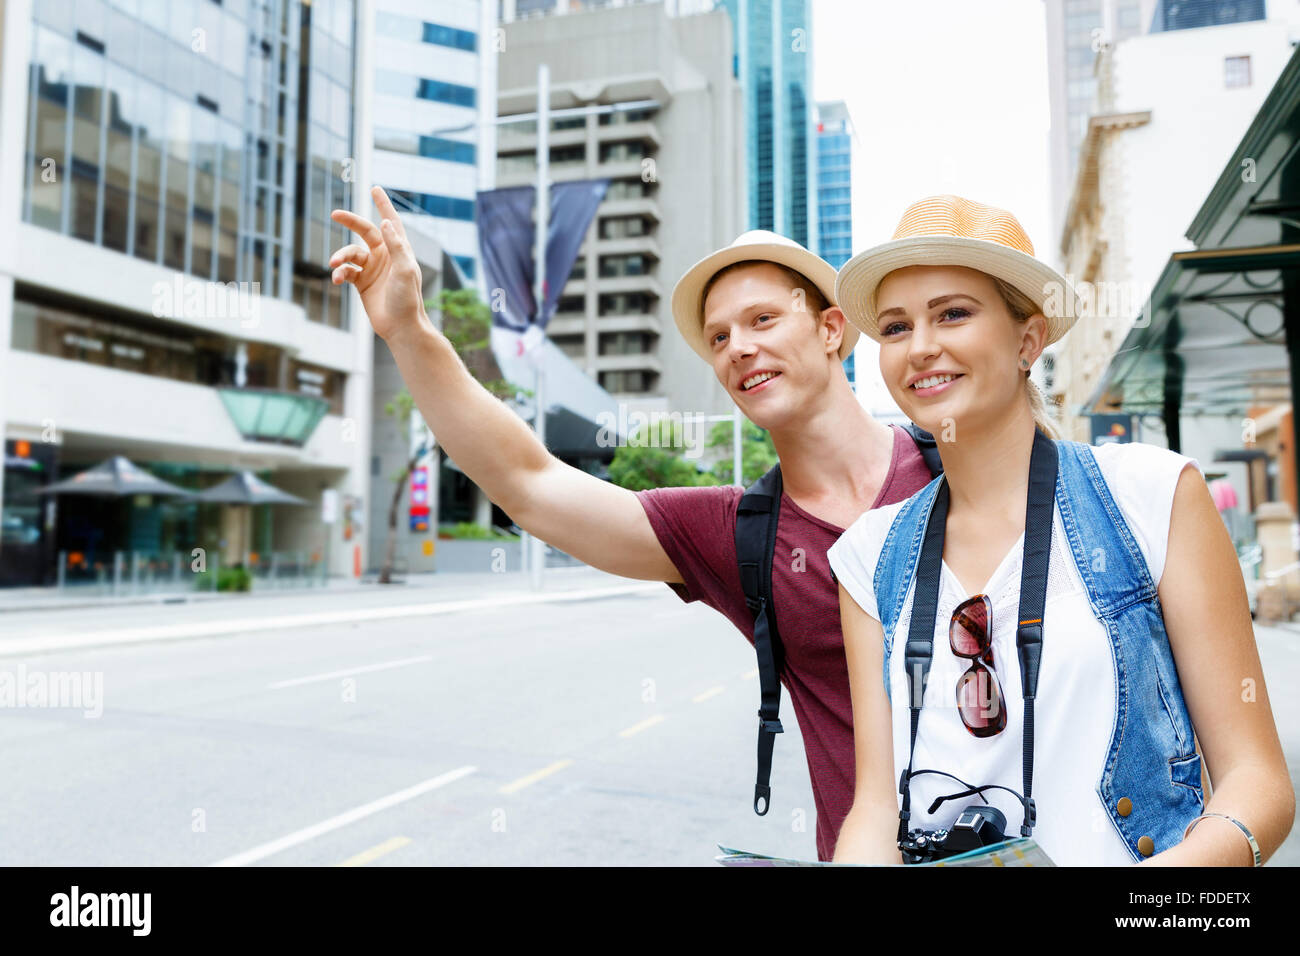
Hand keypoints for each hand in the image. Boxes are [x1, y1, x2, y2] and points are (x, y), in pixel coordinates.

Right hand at [329, 186, 427, 344]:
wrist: (400, 327)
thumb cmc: (407, 299)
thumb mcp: (404, 270)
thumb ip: (396, 246)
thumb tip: (385, 222)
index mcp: (399, 250)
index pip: (391, 221)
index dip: (383, 205)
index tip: (375, 188)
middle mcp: (385, 256)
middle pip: (365, 231)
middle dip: (350, 222)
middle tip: (335, 214)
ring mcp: (372, 269)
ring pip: (350, 253)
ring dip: (340, 257)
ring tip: (334, 265)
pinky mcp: (362, 283)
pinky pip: (346, 271)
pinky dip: (340, 273)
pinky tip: (338, 279)